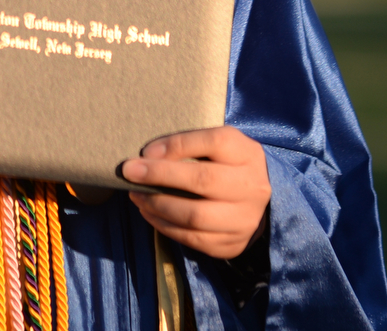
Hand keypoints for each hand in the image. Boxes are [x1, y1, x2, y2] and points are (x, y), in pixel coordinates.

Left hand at [121, 126, 270, 259]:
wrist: (258, 200)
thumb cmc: (226, 165)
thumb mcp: (217, 146)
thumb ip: (188, 145)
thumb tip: (148, 157)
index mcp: (246, 154)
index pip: (212, 142)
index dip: (176, 146)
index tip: (145, 151)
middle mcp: (251, 187)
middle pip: (202, 180)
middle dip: (159, 176)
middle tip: (129, 172)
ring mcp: (245, 219)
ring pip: (195, 216)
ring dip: (158, 206)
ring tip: (136, 196)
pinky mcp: (233, 243)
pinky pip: (194, 239)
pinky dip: (166, 227)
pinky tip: (150, 213)